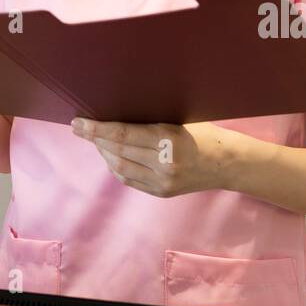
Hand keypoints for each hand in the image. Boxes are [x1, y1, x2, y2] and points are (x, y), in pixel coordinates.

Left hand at [70, 117, 238, 197]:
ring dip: (103, 152)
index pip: (123, 134)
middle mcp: (164, 165)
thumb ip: (149, 120)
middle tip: (78, 127)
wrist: (227, 163)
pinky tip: (110, 154)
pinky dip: (115, 166)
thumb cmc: (203, 132)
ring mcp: (162, 182)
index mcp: (168, 140)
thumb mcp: (177, 118)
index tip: (79, 122)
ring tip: (95, 139)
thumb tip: (113, 112)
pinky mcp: (161, 193)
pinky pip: (129, 179)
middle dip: (94, 139)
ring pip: (119, 168)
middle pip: (117, 151)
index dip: (97, 128)